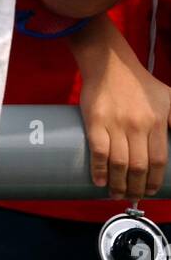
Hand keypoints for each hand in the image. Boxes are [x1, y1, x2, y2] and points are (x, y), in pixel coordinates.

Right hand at [76, 23, 169, 200]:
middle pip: (139, 166)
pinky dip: (99, 169)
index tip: (150, 191)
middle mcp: (138, 124)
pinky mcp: (95, 120)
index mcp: (157, 121)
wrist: (110, 63)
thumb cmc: (141, 84)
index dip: (154, 181)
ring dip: (118, 184)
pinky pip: (99, 150)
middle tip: (132, 196)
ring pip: (119, 163)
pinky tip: (100, 180)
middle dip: (136, 187)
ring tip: (116, 193)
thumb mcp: (169, 99)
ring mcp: (115, 122)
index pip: (158, 161)